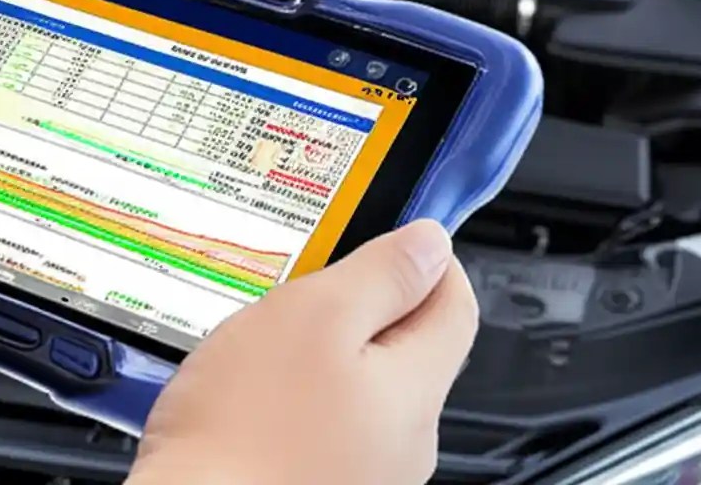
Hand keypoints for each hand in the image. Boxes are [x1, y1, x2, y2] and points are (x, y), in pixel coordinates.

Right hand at [127, 219, 476, 484]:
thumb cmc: (245, 427)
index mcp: (415, 391)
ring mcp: (367, 474)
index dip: (425, 260)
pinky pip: (326, 427)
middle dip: (362, 309)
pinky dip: (299, 401)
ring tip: (263, 348)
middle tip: (302, 291)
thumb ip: (379, 277)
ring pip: (362, 389)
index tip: (385, 238)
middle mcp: (406, 443)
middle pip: (407, 349)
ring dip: (323, 357)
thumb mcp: (312, 318)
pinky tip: (252, 399)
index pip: (456, 306)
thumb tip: (430, 244)